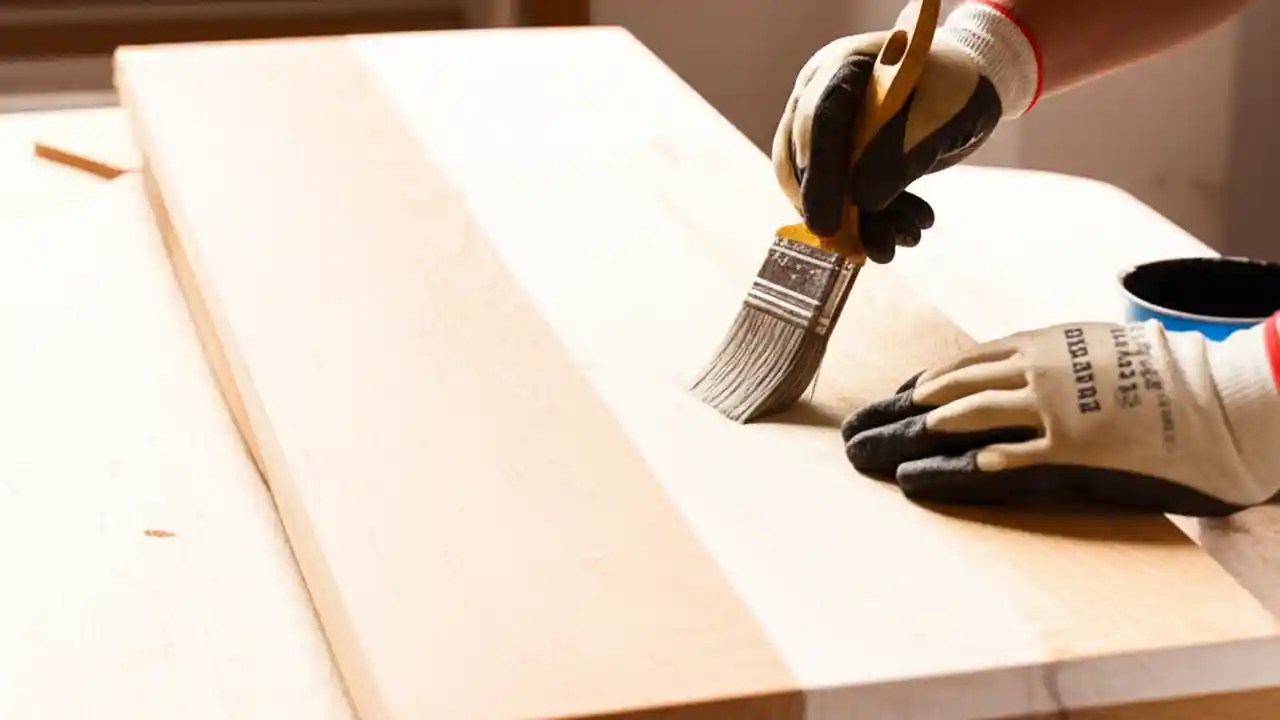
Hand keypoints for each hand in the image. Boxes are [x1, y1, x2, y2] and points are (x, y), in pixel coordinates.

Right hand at [771, 28, 1002, 261]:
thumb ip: (900, 155)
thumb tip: (862, 201)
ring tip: (905, 238)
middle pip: (802, 158)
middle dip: (834, 209)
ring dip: (858, 221)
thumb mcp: (940, 119)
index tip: (828, 225)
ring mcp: (823, 125)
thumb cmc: (958, 90)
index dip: (821, 175)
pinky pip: (838, 194)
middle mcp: (819, 94)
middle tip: (866, 247)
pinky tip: (904, 229)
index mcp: (843, 66)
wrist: (969, 88)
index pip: (819, 119)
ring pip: (816, 184)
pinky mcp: (836, 154)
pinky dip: (869, 219)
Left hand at [841, 319, 1279, 516]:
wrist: (1220, 397)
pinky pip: (998, 460)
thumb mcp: (1093, 346)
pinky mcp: (1070, 451)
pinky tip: (915, 479)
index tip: (886, 404)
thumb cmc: (1160, 373)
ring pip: (959, 421)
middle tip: (852, 433)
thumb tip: (999, 370)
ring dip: (903, 440)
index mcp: (1040, 345)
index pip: (958, 366)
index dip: (915, 388)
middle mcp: (1036, 371)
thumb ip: (1044, 356)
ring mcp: (1051, 410)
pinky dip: (952, 469)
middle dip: (891, 414)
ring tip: (866, 457)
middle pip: (944, 392)